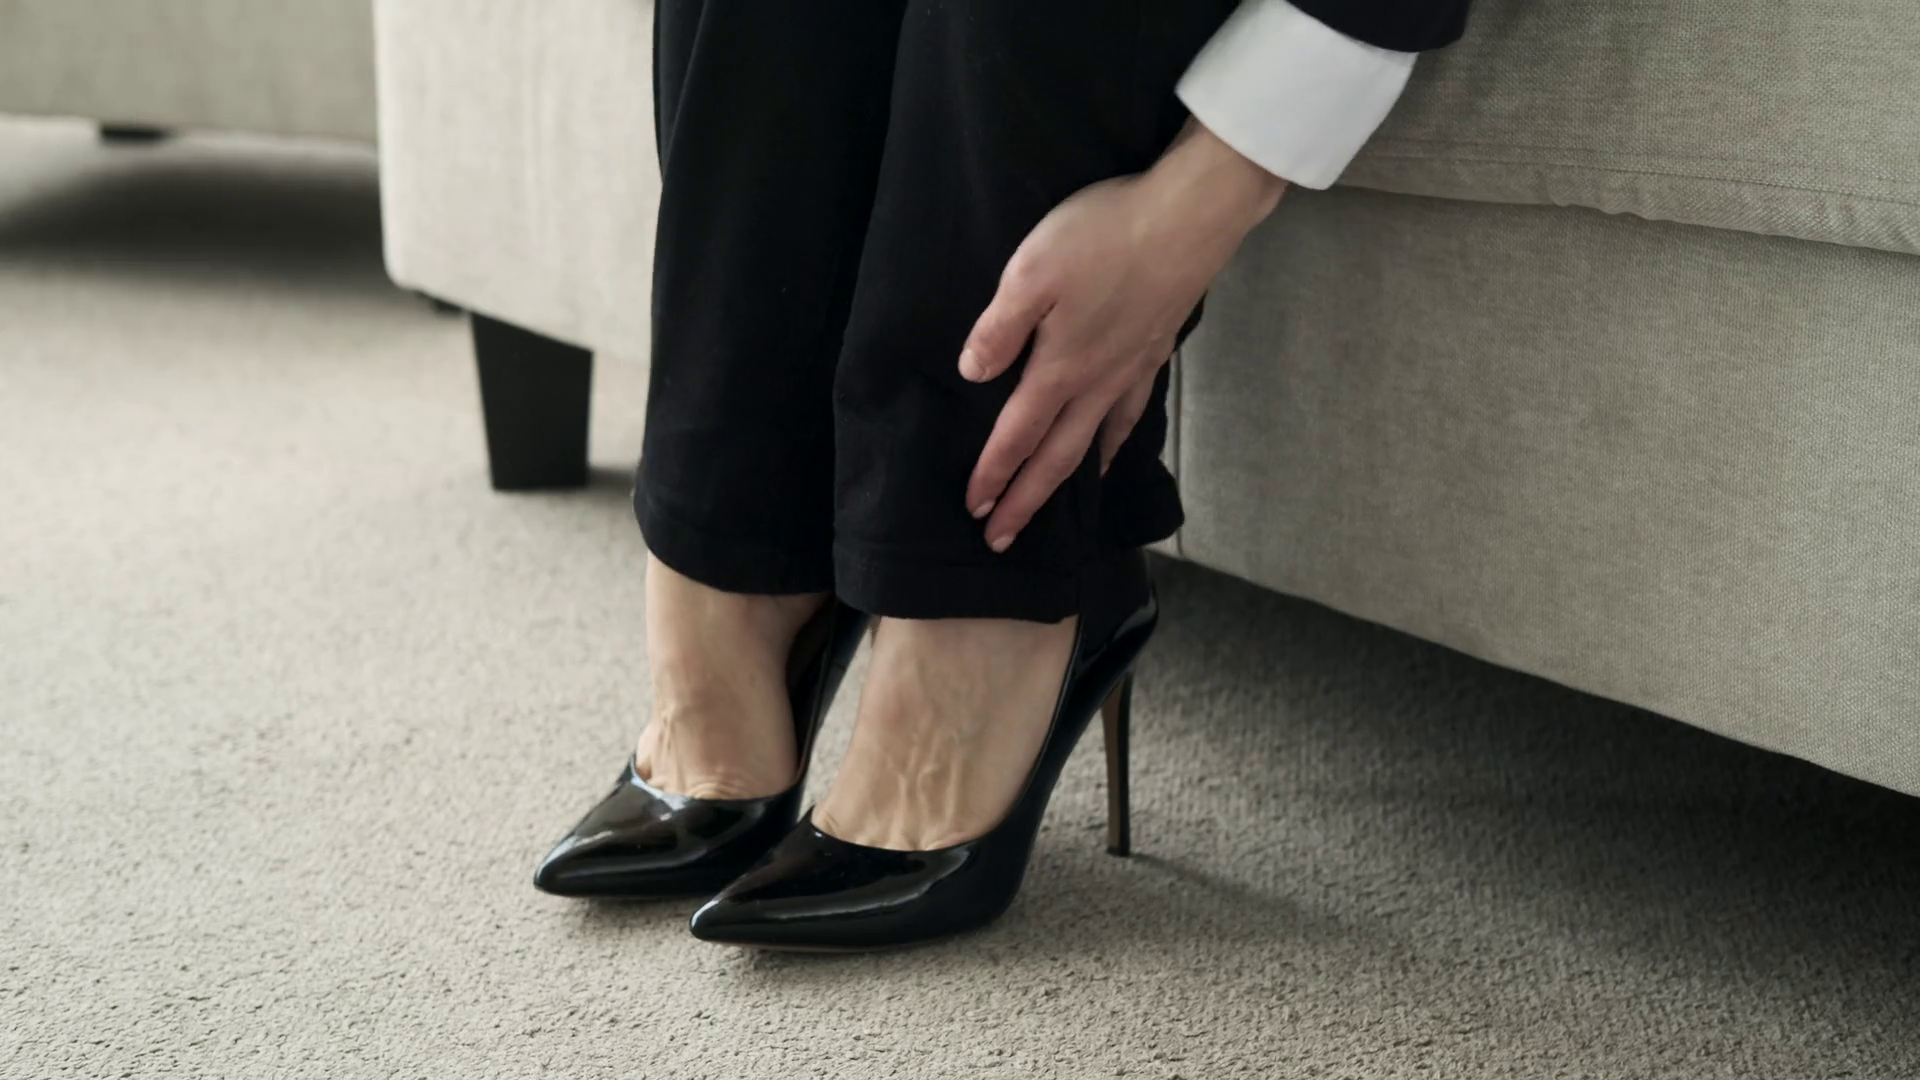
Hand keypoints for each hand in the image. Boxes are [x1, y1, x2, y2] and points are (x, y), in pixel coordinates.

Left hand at [961, 121, 1286, 552]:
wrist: (1189, 216)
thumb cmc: (1103, 236)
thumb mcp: (1031, 272)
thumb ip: (1000, 329)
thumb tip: (973, 375)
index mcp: (1059, 368)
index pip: (1017, 436)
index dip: (993, 476)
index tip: (975, 511)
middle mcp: (1097, 382)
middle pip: (1056, 456)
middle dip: (1026, 501)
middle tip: (1002, 541)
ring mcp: (1131, 369)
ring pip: (1095, 441)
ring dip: (1070, 480)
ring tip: (1058, 507)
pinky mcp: (1155, 349)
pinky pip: (1129, 412)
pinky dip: (1116, 440)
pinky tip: (1112, 442)